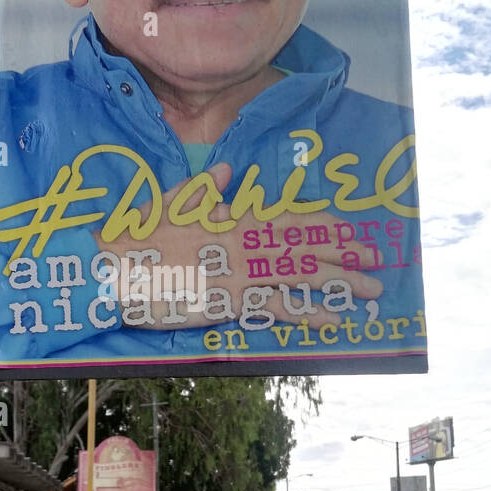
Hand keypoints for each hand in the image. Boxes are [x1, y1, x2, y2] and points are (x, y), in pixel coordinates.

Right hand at [97, 163, 384, 329]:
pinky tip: (334, 320)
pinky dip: (309, 313)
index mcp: (232, 217)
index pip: (288, 218)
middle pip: (305, 245)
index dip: (322, 224)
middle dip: (344, 252)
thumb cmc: (139, 235)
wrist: (114, 266)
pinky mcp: (231, 299)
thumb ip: (206, 188)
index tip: (350, 229)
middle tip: (376, 258)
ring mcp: (241, 270)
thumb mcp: (172, 200)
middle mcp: (244, 240)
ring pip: (301, 274)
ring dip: (340, 282)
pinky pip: (279, 307)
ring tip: (370, 290)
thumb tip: (230, 170)